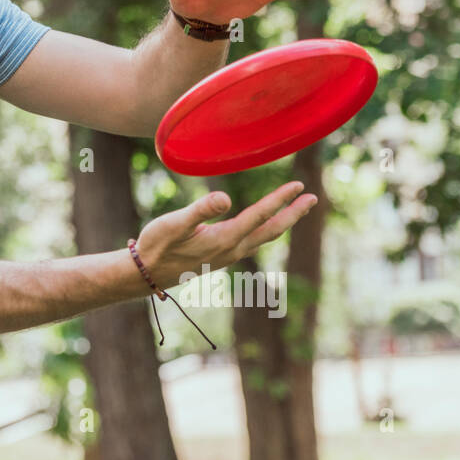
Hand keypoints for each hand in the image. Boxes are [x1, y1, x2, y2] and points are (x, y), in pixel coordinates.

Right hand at [134, 182, 317, 289]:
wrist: (147, 273)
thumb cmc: (156, 244)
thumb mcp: (174, 223)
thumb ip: (200, 210)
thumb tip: (224, 197)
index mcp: (224, 239)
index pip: (259, 215)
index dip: (280, 200)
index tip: (299, 185)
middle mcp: (232, 249)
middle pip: (271, 230)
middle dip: (293, 213)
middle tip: (313, 198)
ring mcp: (229, 254)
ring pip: (265, 237)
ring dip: (284, 221)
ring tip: (298, 208)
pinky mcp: (222, 255)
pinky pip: (254, 241)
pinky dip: (268, 228)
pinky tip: (267, 223)